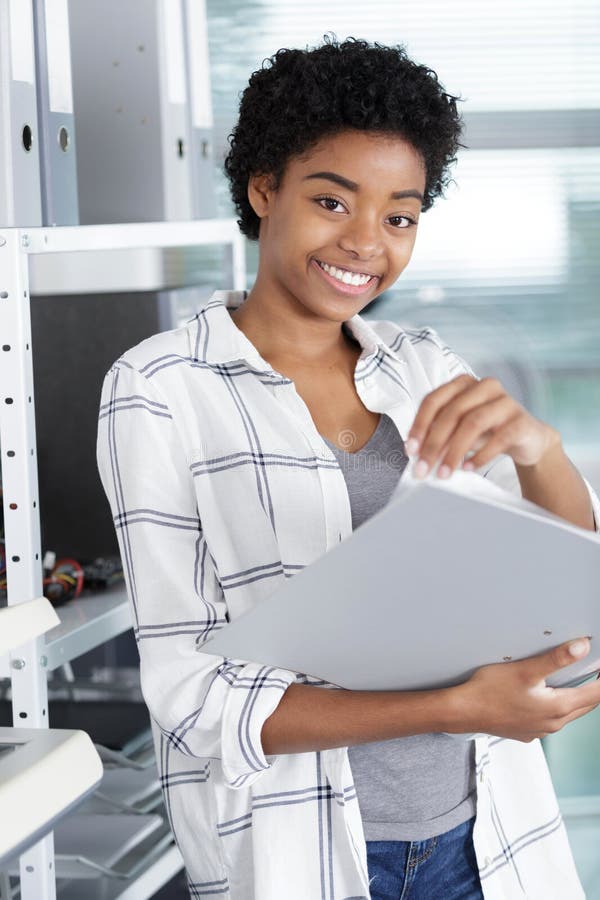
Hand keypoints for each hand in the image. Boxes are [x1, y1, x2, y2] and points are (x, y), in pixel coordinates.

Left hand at [405, 374, 559, 478]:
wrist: (527, 439)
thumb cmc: (487, 432)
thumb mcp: (459, 430)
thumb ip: (439, 435)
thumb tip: (416, 455)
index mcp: (463, 383)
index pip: (434, 400)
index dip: (419, 425)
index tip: (410, 450)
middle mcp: (484, 386)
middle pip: (452, 413)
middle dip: (434, 444)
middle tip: (423, 468)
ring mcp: (505, 401)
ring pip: (474, 423)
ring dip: (455, 451)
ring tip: (444, 473)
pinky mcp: (522, 420)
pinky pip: (499, 438)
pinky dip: (481, 455)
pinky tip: (469, 468)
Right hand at [450, 638, 599, 741]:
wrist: (464, 712)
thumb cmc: (489, 692)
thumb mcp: (525, 669)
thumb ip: (556, 658)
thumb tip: (581, 648)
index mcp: (557, 707)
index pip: (595, 694)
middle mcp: (552, 723)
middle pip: (585, 706)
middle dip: (594, 690)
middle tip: (596, 673)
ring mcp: (539, 730)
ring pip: (568, 714)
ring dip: (576, 699)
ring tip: (576, 682)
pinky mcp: (527, 731)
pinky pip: (550, 720)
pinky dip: (556, 708)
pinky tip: (546, 698)